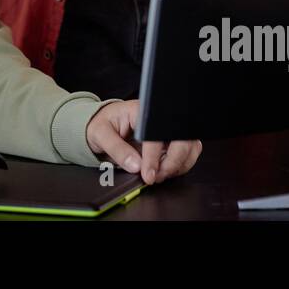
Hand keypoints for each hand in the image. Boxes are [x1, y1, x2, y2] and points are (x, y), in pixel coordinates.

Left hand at [86, 100, 201, 184]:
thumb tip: (135, 165)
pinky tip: (163, 171)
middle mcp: (160, 119)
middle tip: (155, 177)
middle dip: (171, 163)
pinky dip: (178, 167)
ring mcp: (168, 130)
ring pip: (188, 147)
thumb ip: (117, 149)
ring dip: (177, 166)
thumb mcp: (100, 134)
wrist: (104, 125)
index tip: (147, 174)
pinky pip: (186, 154)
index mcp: (142, 111)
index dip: (153, 157)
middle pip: (181, 139)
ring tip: (158, 175)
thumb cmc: (103, 125)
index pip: (156, 134)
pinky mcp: (171, 141)